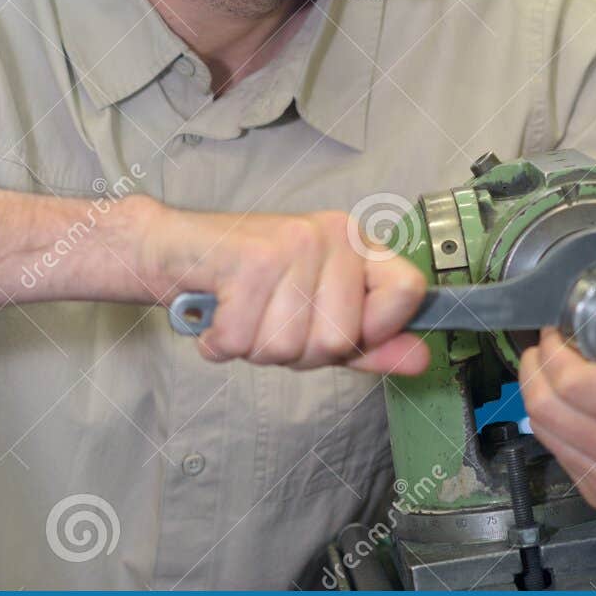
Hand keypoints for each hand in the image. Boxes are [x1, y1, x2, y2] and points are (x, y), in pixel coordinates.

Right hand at [131, 200, 428, 373]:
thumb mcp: (317, 314)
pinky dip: (222, 344)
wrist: (173, 250)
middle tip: (270, 322)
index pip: (408, 292)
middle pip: (340, 339)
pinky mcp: (252, 258)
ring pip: (289, 345)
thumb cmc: (247, 284)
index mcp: (357, 245)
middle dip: (297, 351)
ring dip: (254, 347)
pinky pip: (246, 339)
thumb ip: (371, 340)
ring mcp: (295, 242)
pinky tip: (218, 318)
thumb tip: (422, 359)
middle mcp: (333, 236)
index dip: (378, 330)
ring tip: (242, 316)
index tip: (344, 334)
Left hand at [518, 327, 595, 508]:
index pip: (574, 385)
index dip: (554, 349)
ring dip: (536, 393)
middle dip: (534, 367)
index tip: (556, 329)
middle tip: (543, 345)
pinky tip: (563, 403)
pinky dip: (551, 423)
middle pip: (547, 409)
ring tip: (547, 368)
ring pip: (543, 432)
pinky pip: (556, 454)